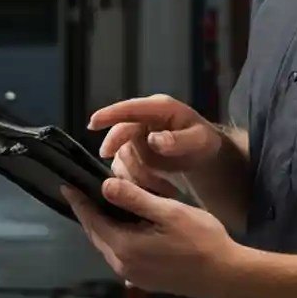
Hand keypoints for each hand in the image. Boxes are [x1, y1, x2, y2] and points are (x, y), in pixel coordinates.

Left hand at [62, 178, 242, 297]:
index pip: (92, 221)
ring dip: (102, 227)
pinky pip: (120, 255)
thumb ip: (135, 199)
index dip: (79, 202)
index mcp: (125, 247)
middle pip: (97, 235)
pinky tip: (125, 228)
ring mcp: (134, 276)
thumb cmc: (201, 240)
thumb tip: (104, 185)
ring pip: (108, 246)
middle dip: (88, 214)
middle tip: (82, 193)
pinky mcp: (145, 280)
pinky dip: (115, 238)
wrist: (226, 275)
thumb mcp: (169, 211)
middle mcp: (123, 265)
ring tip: (101, 206)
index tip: (66, 185)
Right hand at [88, 94, 222, 197]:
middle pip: (120, 134)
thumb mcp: (199, 140)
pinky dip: (136, 180)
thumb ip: (178, 140)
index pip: (129, 109)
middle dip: (126, 158)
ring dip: (136, 174)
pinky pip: (124, 167)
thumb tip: (154, 140)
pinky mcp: (133, 152)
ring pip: (121, 155)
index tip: (92, 123)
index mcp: (159, 108)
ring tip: (162, 188)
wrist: (203, 155)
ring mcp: (136, 136)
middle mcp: (143, 119)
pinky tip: (155, 189)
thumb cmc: (202, 141)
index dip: (109, 114)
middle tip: (136, 177)